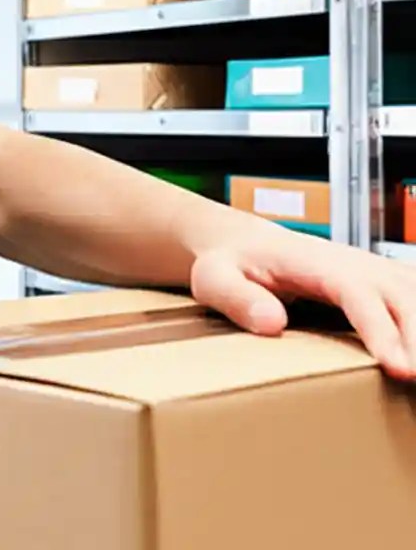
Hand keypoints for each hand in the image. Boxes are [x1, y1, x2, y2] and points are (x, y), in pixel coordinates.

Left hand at [189, 228, 415, 380]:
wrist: (245, 244)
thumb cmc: (229, 264)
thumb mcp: (215, 279)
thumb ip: (237, 299)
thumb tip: (272, 323)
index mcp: (315, 263)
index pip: (357, 293)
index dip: (381, 330)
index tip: (398, 368)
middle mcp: (354, 263)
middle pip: (402, 294)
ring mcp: (373, 271)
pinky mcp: (382, 284)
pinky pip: (414, 296)